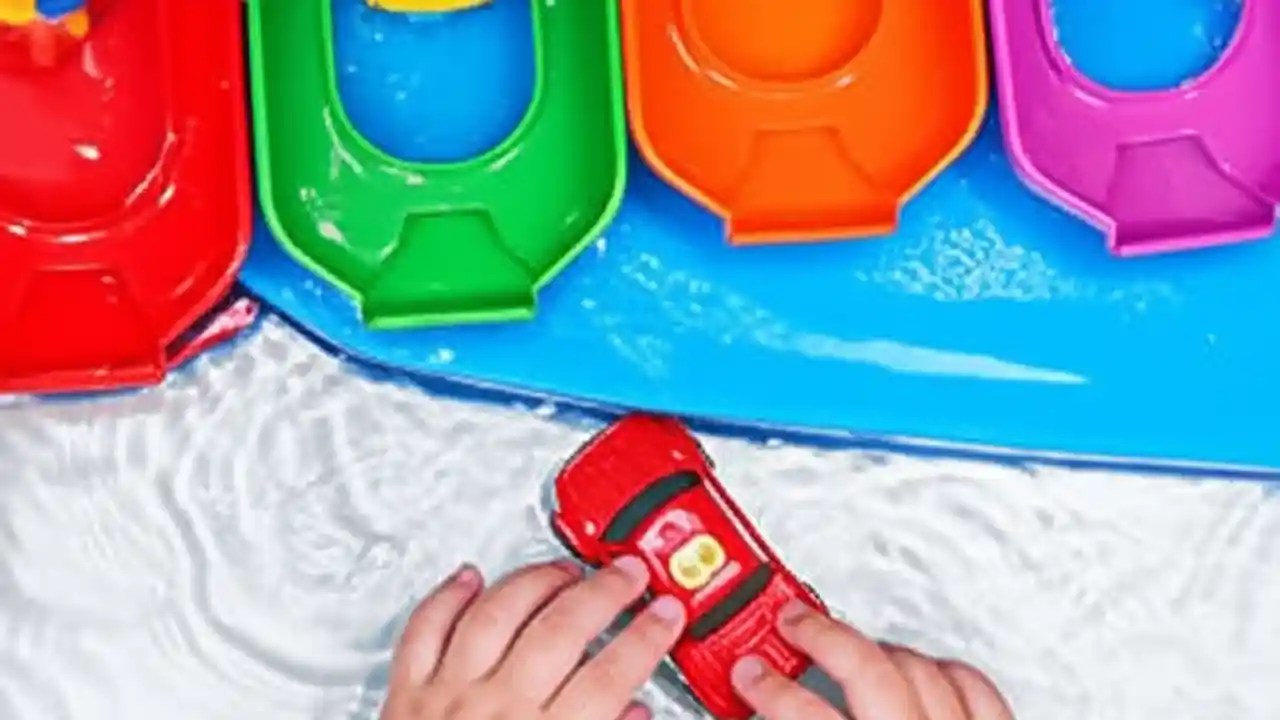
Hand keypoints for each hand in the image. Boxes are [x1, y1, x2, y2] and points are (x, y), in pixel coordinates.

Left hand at [382, 557, 685, 719]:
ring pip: (497, 612)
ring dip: (537, 581)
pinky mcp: (406, 694)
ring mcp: (448, 697)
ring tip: (566, 570)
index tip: (667, 615)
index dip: (646, 638)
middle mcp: (496, 712)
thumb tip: (634, 715)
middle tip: (630, 575)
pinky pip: (425, 628)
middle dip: (604, 593)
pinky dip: (449, 596)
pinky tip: (472, 578)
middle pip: (560, 630)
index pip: (610, 676)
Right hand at [732, 602, 1012, 719]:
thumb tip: (768, 715)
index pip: (806, 714)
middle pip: (868, 668)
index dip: (767, 686)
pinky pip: (978, 690)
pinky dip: (948, 672)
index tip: (749, 672)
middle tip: (788, 621)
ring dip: (879, 649)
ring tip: (849, 644)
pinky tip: (924, 667)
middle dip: (821, 635)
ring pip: (923, 669)